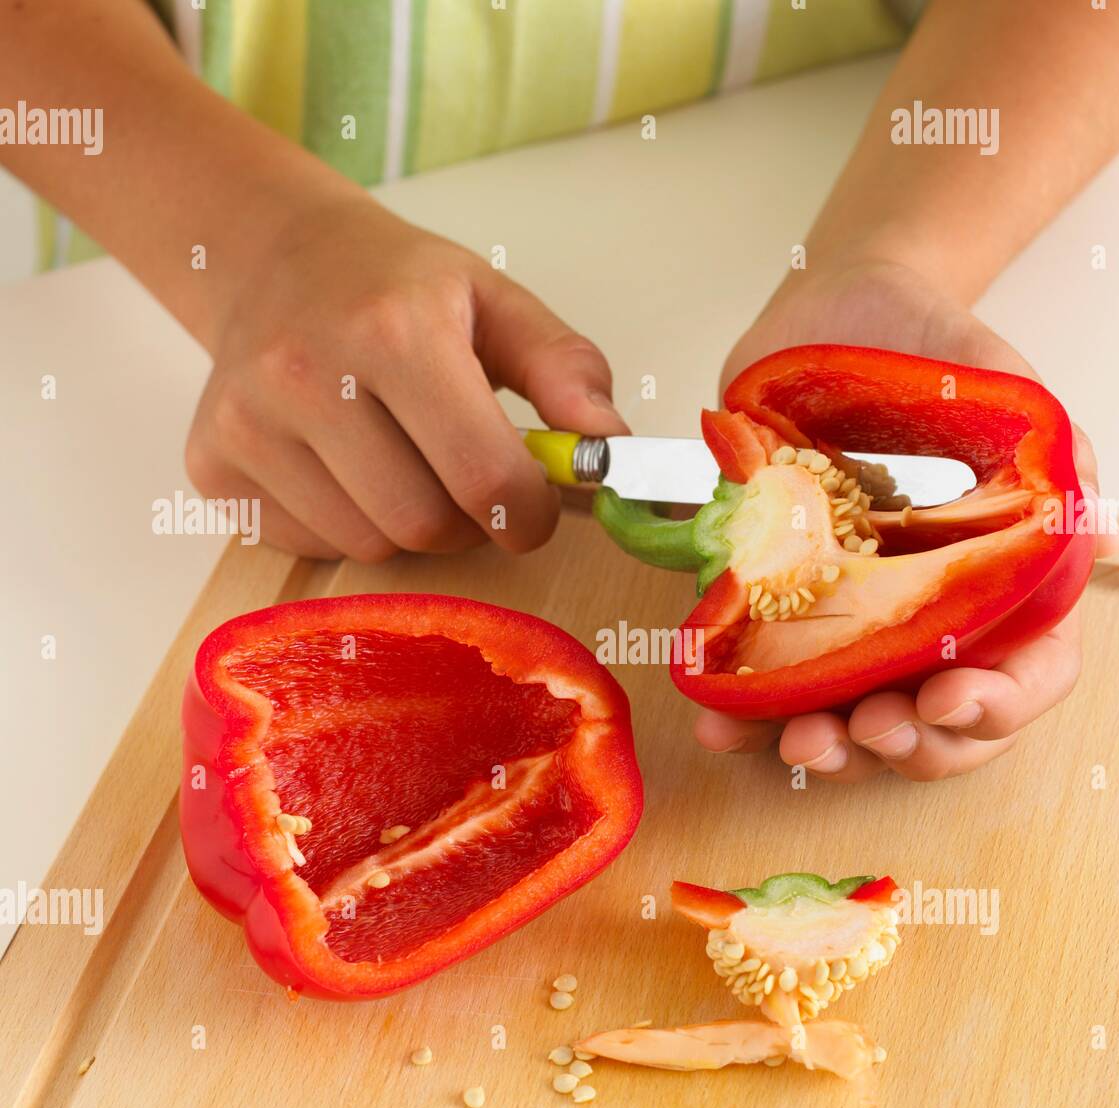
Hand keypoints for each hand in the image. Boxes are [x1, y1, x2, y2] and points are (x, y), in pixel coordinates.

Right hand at [186, 193, 626, 559]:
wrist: (268, 255)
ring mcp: (246, 424)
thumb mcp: (493, 299)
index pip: (484, 478)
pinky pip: (310, 545)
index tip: (535, 507)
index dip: (530, 513)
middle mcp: (305, 375)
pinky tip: (341, 465)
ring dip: (406, 524)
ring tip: (402, 460)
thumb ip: (566, 372)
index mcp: (393, 330)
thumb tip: (612, 451)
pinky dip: (344, 524)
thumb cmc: (394, 283)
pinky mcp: (211, 465)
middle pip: (425, 525)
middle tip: (464, 474)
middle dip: (467, 519)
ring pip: (368, 545)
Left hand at [700, 258, 1115, 782]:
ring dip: (826, 748)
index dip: (997, 707)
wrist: (839, 309)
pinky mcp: (776, 606)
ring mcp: (850, 621)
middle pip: (935, 725)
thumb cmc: (936, 350)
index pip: (1026, 677)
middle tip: (868, 727)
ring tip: (796, 741)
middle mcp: (929, 618)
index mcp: (1001, 584)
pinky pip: (760, 679)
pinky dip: (740, 713)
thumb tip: (1093, 539)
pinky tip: (719, 720)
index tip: (948, 696)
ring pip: (848, 721)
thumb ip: (1056, 459)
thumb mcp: (1010, 392)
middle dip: (903, 745)